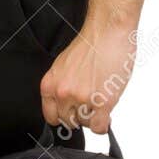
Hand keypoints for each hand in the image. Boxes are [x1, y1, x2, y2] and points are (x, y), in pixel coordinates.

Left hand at [40, 18, 138, 136]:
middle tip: (91, 105)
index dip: (64, 116)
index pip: (51, 116)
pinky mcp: (102, 102)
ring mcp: (82, 98)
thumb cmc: (92, 43)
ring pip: (85, 124)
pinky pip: (99, 127)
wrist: (107, 31)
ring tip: (101, 101)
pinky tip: (107, 114)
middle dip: (81, 116)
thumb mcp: (64, 65)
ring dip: (94, 117)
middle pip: (69, 122)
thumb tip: (70, 104)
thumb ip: (63, 85)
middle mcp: (63, 93)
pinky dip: (104, 125)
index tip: (73, 113)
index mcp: (50, 84)